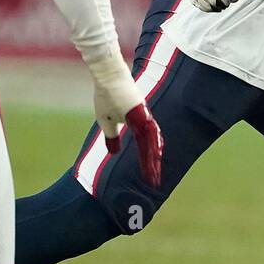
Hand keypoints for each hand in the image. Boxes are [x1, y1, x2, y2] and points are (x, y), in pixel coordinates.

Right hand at [89, 51, 163, 186]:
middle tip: (156, 184)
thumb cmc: (107, 95)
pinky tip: (156, 158)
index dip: (146, 163)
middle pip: (151, 149)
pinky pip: (149, 135)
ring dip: (153, 162)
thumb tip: (113, 153)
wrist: (108, 78)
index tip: (149, 178)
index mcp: (137, 126)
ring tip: (155, 178)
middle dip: (153, 167)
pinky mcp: (143, 115)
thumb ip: (112, 137)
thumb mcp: (106, 121)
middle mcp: (144, 124)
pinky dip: (152, 147)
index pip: (144, 148)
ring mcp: (145, 119)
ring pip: (152, 145)